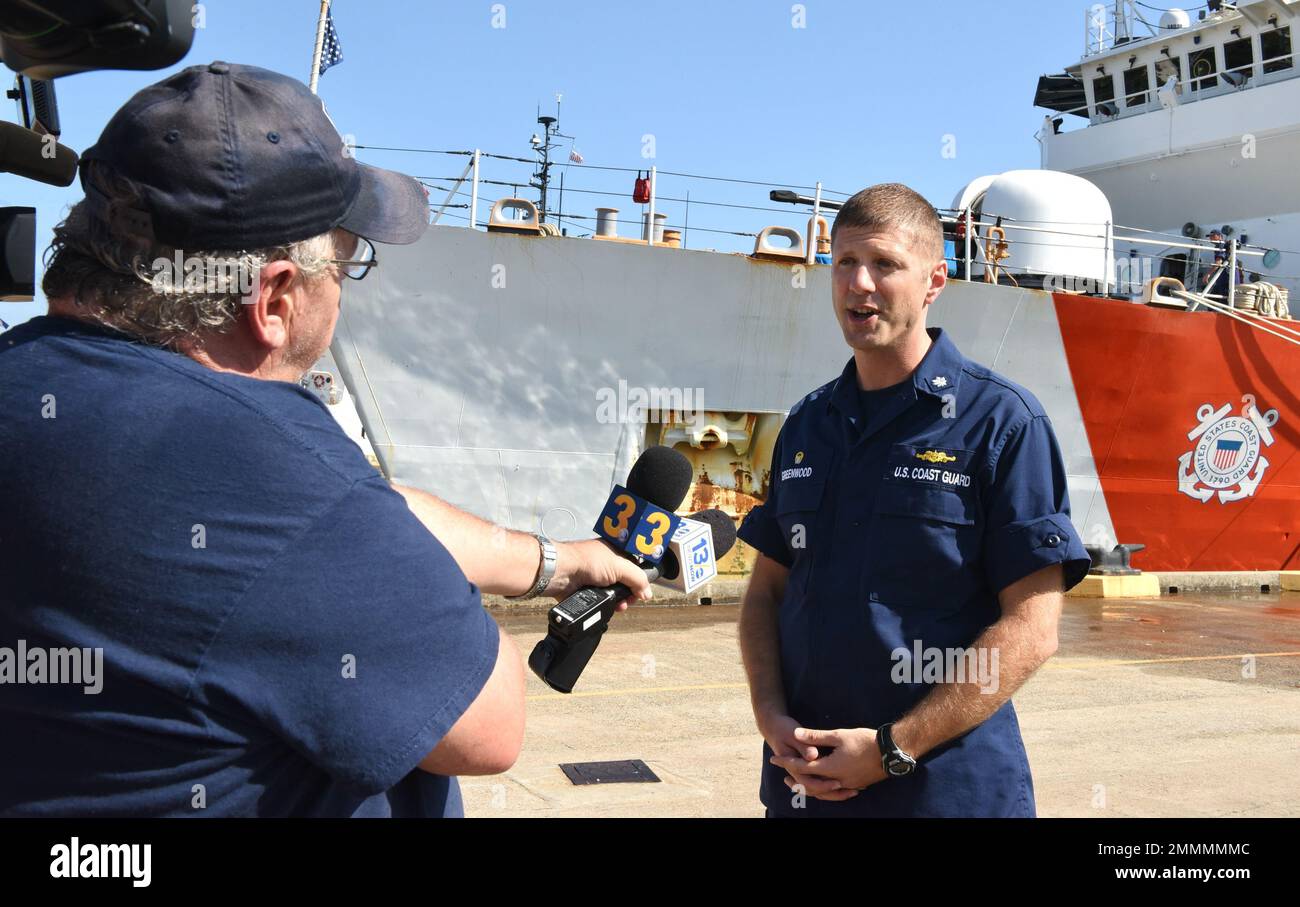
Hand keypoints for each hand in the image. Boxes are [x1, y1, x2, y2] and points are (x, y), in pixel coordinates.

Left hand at [547, 539, 651, 609]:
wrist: (560, 572)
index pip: (633, 566)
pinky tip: (608, 609)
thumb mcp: (619, 566)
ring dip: (618, 602)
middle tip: (629, 600)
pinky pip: (600, 602)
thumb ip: (637, 579)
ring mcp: (594, 579)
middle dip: (629, 593)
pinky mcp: (585, 591)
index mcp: (613, 552)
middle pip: (624, 582)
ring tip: (619, 606)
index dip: (638, 579)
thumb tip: (647, 593)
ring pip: (612, 594)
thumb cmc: (585, 561)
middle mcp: (604, 565)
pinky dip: (605, 607)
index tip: (641, 590)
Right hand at [755, 710, 849, 799]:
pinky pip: (815, 781)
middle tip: (851, 791)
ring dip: (831, 792)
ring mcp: (798, 770)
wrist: (771, 725)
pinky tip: (841, 782)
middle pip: (813, 789)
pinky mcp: (803, 767)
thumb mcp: (792, 733)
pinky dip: (827, 784)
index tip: (838, 783)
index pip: (807, 782)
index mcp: (791, 764)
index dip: (823, 784)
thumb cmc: (782, 728)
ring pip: (814, 788)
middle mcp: (794, 771)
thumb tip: (814, 755)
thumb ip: (804, 745)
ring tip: (850, 791)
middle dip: (832, 793)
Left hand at [768, 726, 886, 801]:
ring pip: (822, 792)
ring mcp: (847, 785)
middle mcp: (837, 780)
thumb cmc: (865, 741)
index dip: (786, 762)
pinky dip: (824, 791)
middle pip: (810, 785)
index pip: (802, 767)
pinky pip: (834, 793)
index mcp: (830, 768)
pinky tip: (823, 785)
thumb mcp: (839, 735)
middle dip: (794, 779)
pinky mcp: (855, 785)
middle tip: (782, 775)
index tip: (774, 759)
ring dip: (808, 787)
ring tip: (798, 782)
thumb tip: (796, 734)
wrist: (891, 752)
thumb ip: (816, 736)